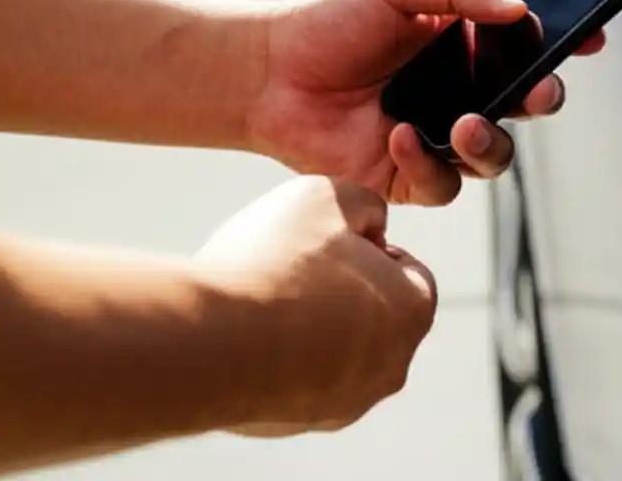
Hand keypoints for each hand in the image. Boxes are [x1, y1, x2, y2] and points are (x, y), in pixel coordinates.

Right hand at [193, 176, 433, 434]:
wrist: (208, 342)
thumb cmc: (276, 263)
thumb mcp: (328, 196)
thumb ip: (364, 205)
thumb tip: (370, 226)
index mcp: (413, 310)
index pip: (407, 270)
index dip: (367, 247)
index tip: (325, 242)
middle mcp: (391, 366)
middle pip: (373, 315)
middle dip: (340, 290)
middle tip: (291, 269)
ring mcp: (346, 402)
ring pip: (335, 353)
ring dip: (308, 328)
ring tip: (262, 302)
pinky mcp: (297, 425)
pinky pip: (294, 383)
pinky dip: (276, 361)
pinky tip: (244, 339)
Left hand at [247, 0, 604, 205]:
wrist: (266, 75)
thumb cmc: (327, 23)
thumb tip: (517, 9)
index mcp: (468, 44)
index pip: (531, 47)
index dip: (566, 44)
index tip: (592, 40)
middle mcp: (462, 93)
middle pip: (527, 105)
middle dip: (544, 99)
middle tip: (540, 92)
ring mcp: (440, 138)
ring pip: (495, 154)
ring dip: (490, 141)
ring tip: (465, 124)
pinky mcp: (410, 177)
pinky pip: (444, 183)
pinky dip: (427, 162)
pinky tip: (398, 138)